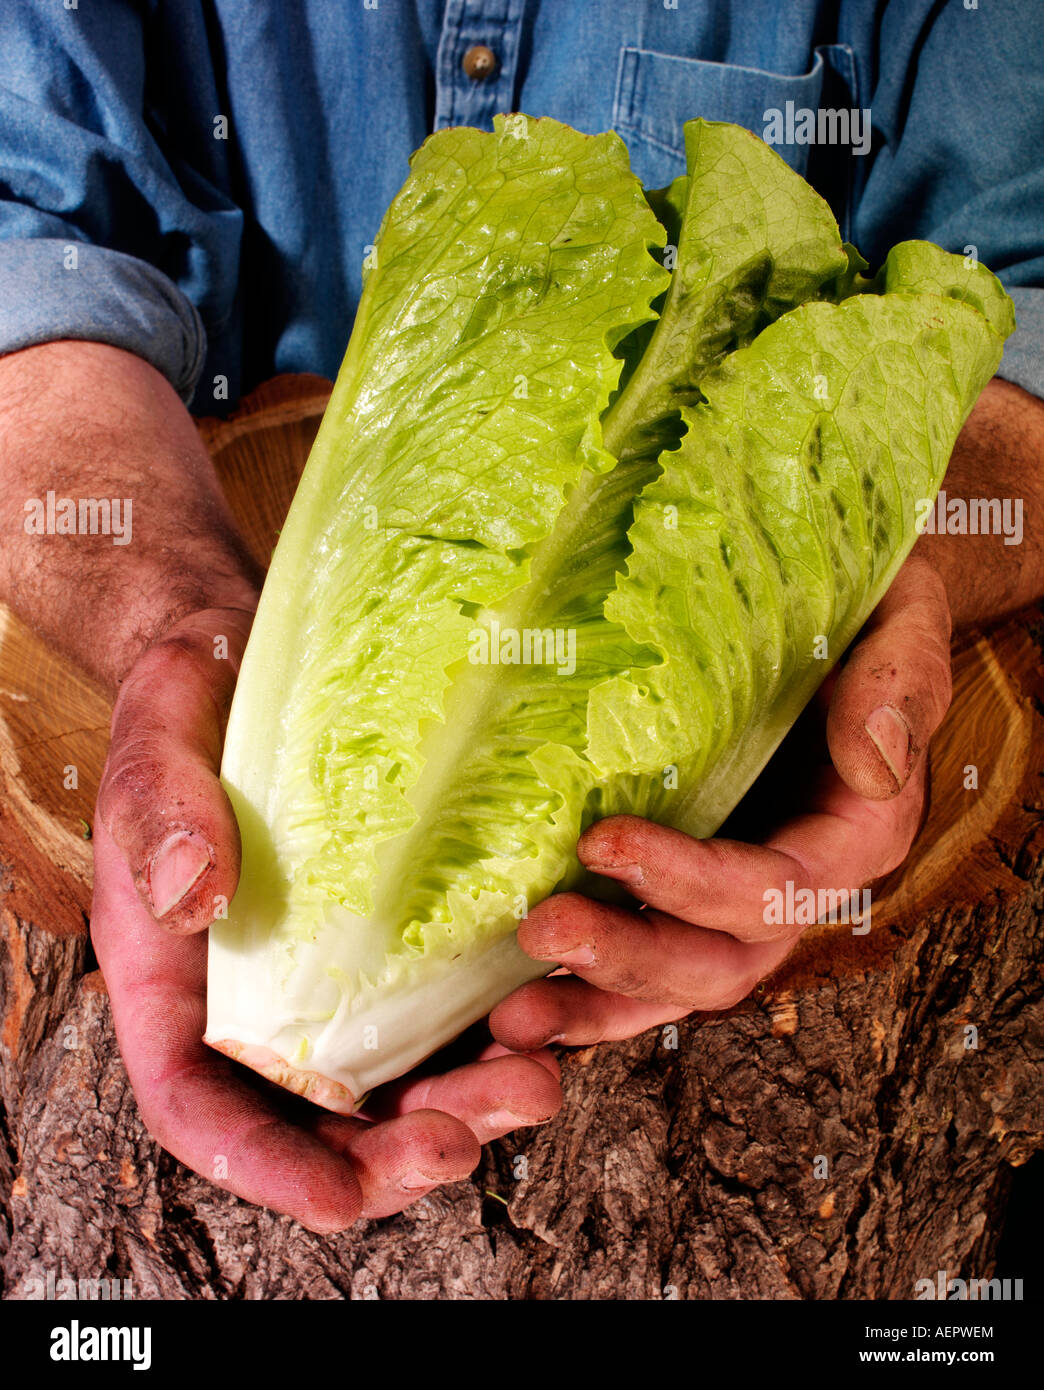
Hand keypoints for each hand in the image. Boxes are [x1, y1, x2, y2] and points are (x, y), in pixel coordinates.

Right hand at [91, 606, 559, 1231]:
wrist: (257, 665)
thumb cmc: (196, 703)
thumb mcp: (161, 737)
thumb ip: (161, 810)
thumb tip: (191, 896)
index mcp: (176, 977)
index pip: (200, 1102)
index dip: (263, 1163)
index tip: (335, 1196)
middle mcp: (259, 996)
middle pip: (312, 1119)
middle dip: (386, 1157)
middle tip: (459, 1145)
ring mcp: (336, 975)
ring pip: (393, 1081)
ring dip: (462, 1105)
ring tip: (529, 1087)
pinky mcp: (403, 936)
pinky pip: (446, 1010)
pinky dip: (494, 1035)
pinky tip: (546, 1023)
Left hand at [490, 553, 950, 1049]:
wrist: (849, 618)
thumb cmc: (871, 613)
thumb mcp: (901, 625)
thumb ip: (896, 686)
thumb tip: (875, 760)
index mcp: (854, 837)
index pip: (773, 889)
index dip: (690, 880)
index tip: (601, 840)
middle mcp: (797, 887)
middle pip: (720, 962)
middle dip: (630, 956)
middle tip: (542, 930)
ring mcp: (737, 901)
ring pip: (676, 983)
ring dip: (595, 1002)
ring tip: (512, 1017)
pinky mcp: (690, 893)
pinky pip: (646, 963)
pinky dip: (588, 996)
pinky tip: (519, 1014)